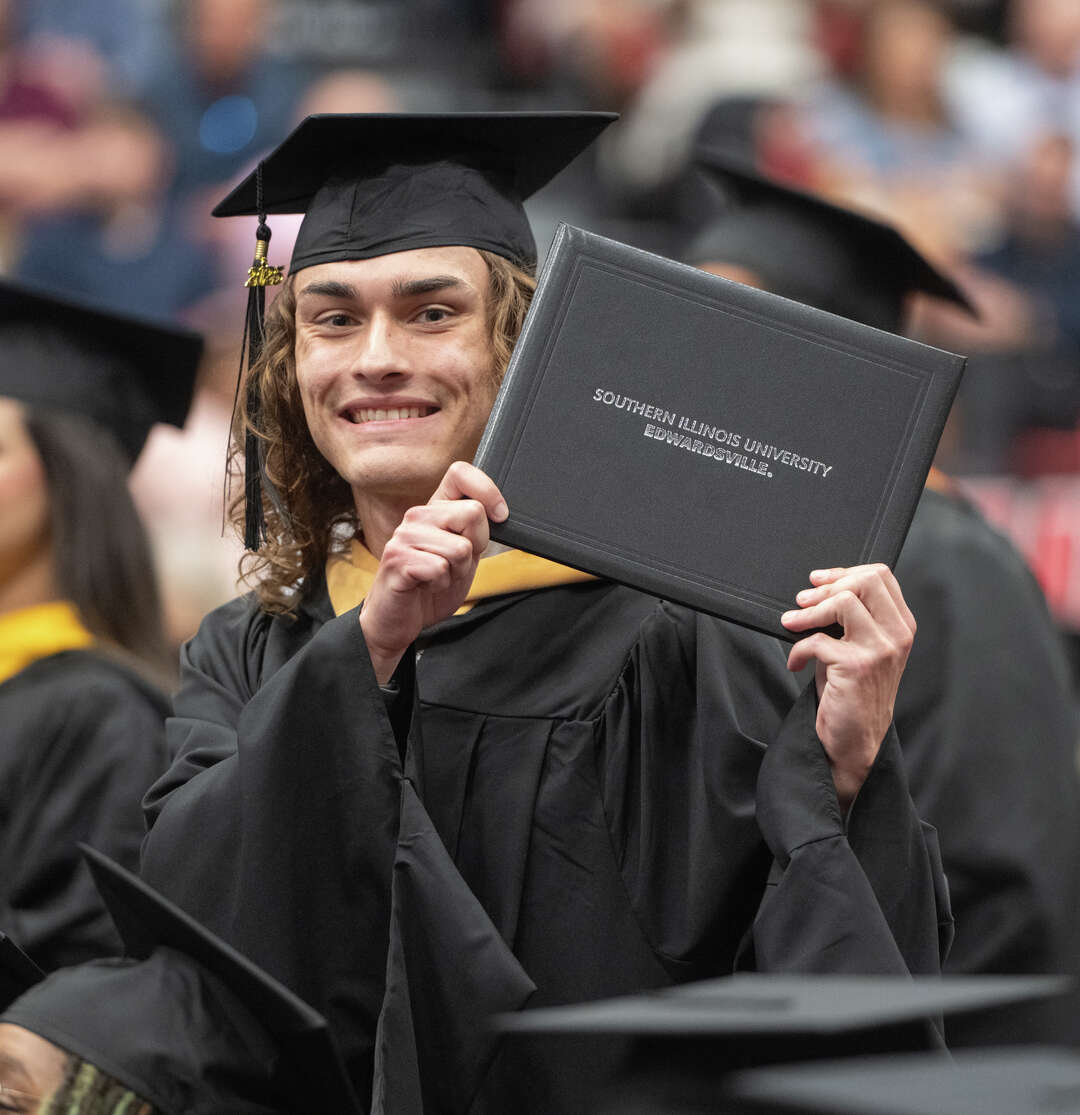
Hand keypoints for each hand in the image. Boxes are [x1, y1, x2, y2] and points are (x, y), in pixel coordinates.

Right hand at [359, 462, 507, 682]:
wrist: (397, 620)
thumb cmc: (430, 587)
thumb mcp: (463, 556)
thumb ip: (475, 532)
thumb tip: (499, 512)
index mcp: (434, 509)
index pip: (461, 473)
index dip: (488, 490)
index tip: (500, 516)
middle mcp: (417, 516)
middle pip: (472, 513)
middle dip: (476, 547)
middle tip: (455, 565)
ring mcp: (404, 536)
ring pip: (460, 547)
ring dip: (457, 572)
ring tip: (437, 578)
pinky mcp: (397, 560)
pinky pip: (440, 568)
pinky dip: (441, 585)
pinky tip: (425, 586)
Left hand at [780, 564, 915, 808]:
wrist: (855, 738)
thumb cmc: (852, 689)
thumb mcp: (858, 644)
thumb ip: (850, 616)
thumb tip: (816, 588)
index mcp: (901, 625)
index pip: (880, 576)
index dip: (843, 572)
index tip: (817, 581)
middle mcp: (897, 635)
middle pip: (865, 581)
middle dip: (826, 588)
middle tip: (802, 603)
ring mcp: (880, 650)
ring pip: (843, 603)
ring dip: (808, 613)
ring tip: (791, 624)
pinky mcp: (857, 666)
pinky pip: (817, 640)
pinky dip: (798, 650)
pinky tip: (795, 663)